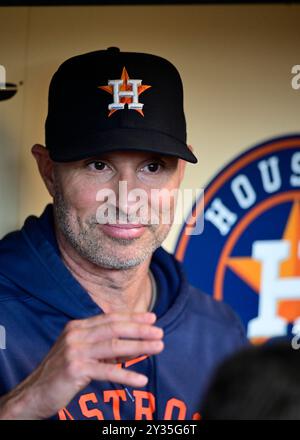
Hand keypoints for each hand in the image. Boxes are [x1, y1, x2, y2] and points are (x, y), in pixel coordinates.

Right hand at [0, 312, 163, 418]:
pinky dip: (126, 375)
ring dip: (139, 347)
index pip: (110, 318)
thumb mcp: (82, 353)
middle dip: (140, 330)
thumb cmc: (62, 372)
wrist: (34, 393)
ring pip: (114, 346)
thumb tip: (132, 347)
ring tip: (158, 348)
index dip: (132, 317)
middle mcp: (76, 334)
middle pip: (115, 328)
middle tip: (160, 332)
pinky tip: (141, 380)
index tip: (152, 318)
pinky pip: (107, 371)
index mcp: (78, 326)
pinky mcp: (75, 369)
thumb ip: (103, 347)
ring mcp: (74, 350)